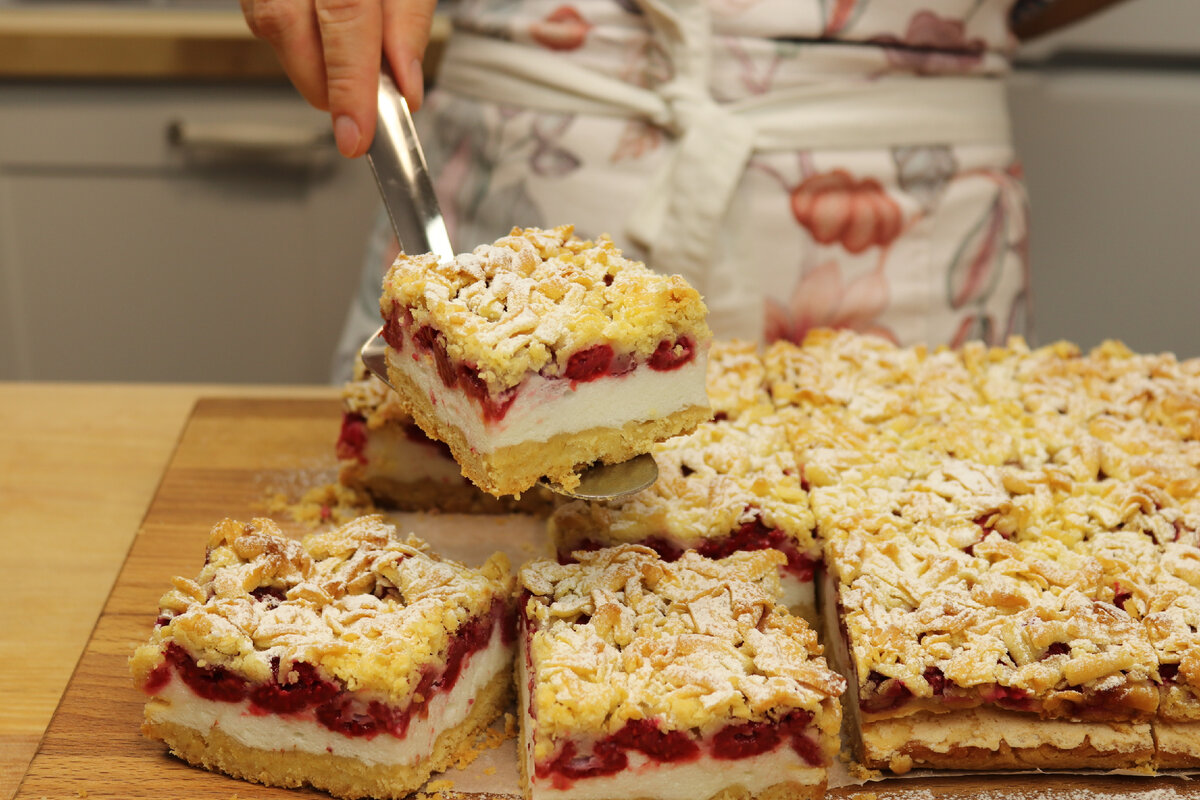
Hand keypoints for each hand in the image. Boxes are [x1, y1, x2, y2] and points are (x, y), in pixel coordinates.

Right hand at [241, 0, 437, 157]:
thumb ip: (409, 18)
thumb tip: (404, 85)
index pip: (344, 15)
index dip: (350, 82)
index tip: (357, 133)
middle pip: (288, 22)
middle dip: (326, 83)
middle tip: (355, 119)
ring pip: (269, 20)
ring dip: (310, 64)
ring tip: (345, 77)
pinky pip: (262, 9)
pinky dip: (297, 39)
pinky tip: (323, 44)